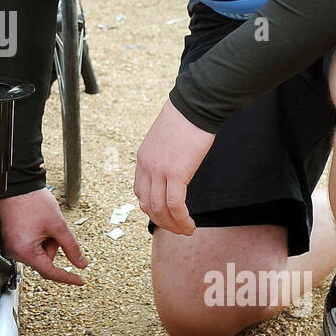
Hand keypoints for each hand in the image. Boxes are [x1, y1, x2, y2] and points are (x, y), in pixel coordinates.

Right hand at [0, 187, 86, 285]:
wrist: (16, 184)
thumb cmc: (32, 201)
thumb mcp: (58, 225)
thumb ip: (71, 247)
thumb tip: (80, 264)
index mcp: (24, 251)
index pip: (49, 272)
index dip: (67, 277)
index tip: (79, 281)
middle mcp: (13, 252)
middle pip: (43, 259)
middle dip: (51, 245)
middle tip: (50, 227)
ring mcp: (8, 246)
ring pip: (36, 252)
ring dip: (43, 240)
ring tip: (38, 221)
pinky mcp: (7, 240)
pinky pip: (27, 246)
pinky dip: (35, 237)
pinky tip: (33, 223)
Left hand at [134, 99, 214, 235]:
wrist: (195, 105)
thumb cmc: (187, 119)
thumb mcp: (166, 140)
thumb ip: (164, 157)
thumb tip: (174, 169)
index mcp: (143, 158)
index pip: (140, 192)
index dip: (153, 208)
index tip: (167, 214)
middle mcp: (146, 166)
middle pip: (148, 205)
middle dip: (163, 222)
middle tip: (178, 229)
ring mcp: (159, 170)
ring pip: (160, 209)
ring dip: (173, 225)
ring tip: (186, 230)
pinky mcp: (176, 172)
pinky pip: (175, 205)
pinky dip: (181, 220)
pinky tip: (190, 224)